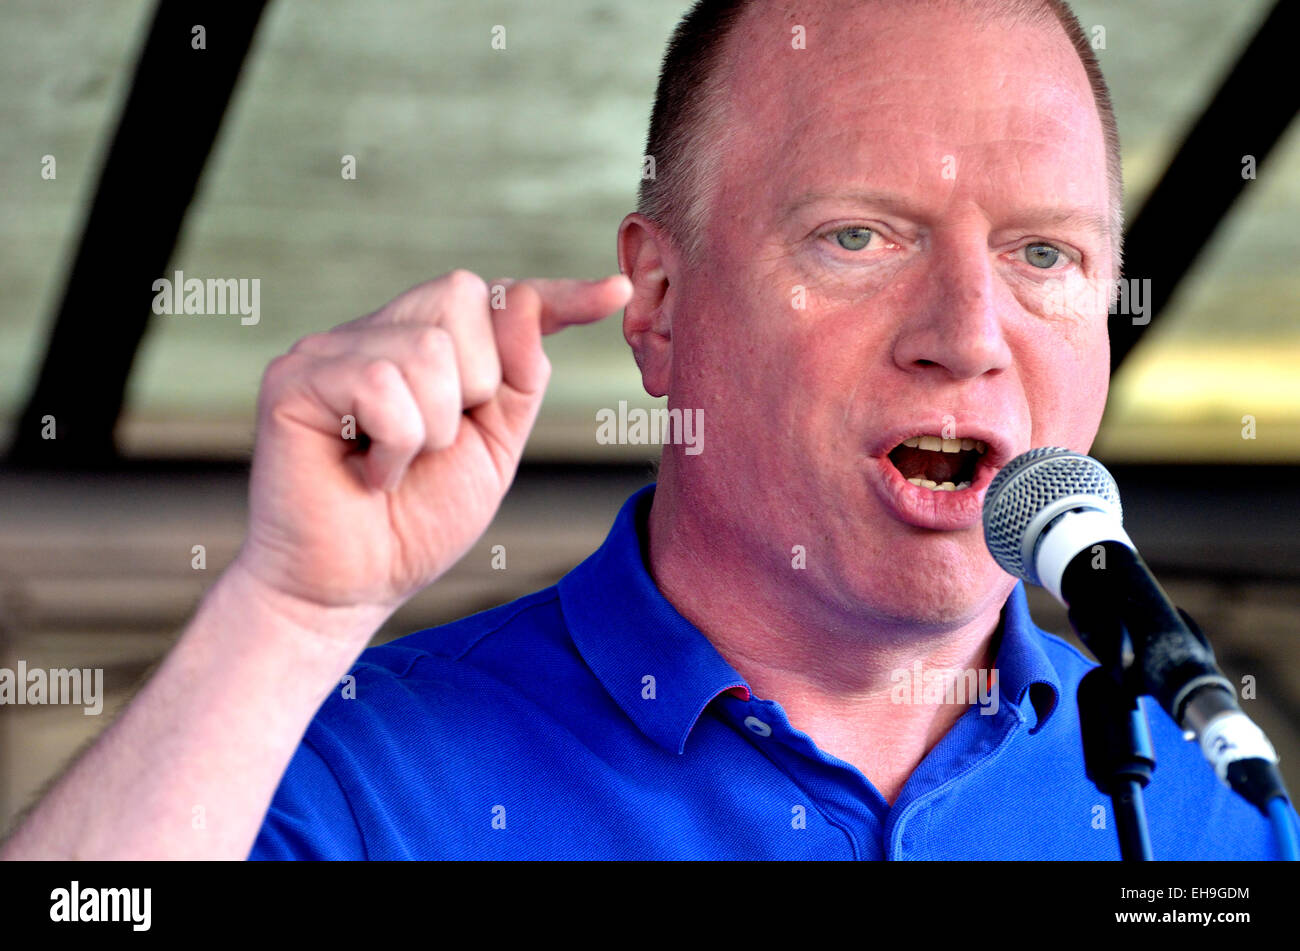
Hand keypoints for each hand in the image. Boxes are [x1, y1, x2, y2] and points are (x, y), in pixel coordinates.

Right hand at [234, 269, 632, 619]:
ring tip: (395, 464)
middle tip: (432, 446)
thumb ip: (517, 378)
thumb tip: (528, 301)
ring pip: (427, 350)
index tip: (617, 294)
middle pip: (463, 297)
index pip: (498, 297)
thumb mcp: (494, 448)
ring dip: (431, 429)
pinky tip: (366, 475)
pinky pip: (380, 384)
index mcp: (427, 345)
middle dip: (474, 386)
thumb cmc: (417, 522)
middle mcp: (377, 333)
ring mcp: (331, 350)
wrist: (354, 588)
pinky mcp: (294, 379)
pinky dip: (392, 445)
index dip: (556, 294)